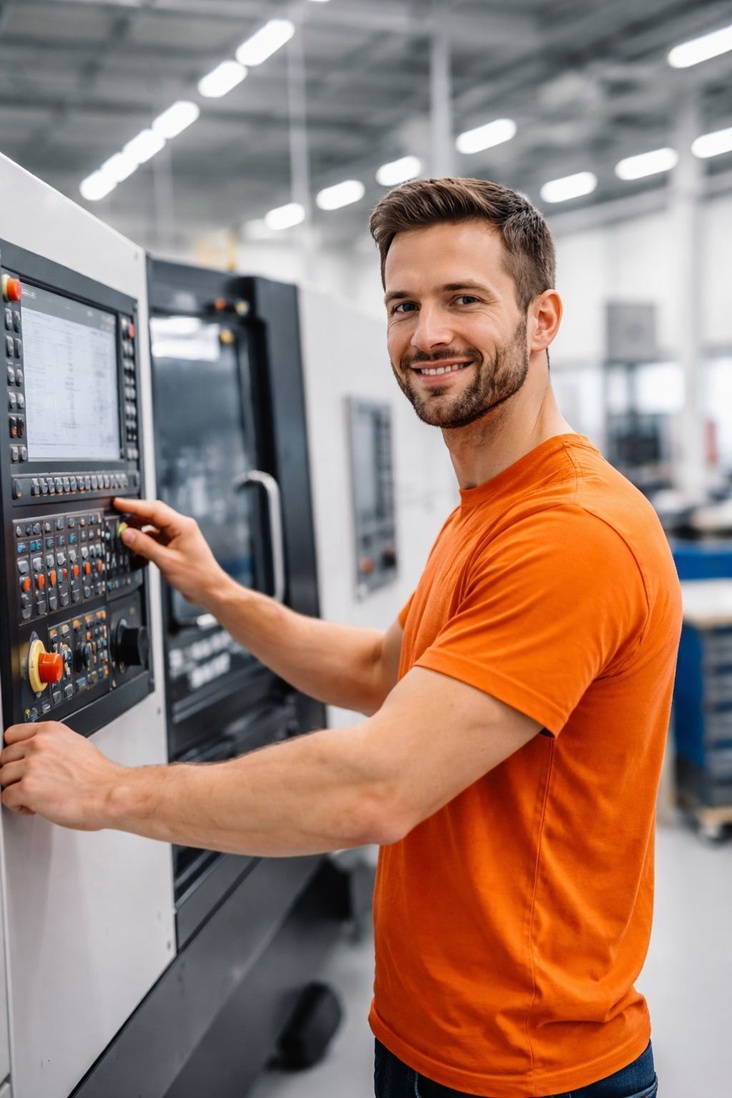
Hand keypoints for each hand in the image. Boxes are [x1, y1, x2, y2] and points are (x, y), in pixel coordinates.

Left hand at [0, 722, 124, 829]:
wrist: (109, 794)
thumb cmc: (99, 777)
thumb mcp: (77, 746)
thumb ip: (54, 746)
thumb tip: (44, 754)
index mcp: (51, 731)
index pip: (12, 734)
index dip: (14, 751)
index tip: (18, 760)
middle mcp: (39, 744)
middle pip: (5, 757)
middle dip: (14, 772)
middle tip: (29, 782)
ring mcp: (32, 765)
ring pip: (3, 777)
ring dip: (14, 789)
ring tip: (32, 796)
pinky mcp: (27, 788)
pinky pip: (6, 798)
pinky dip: (17, 805)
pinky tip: (33, 806)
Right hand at [114, 497, 227, 609]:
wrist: (210, 590)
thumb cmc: (197, 576)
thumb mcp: (166, 561)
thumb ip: (145, 546)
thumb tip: (127, 534)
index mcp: (182, 526)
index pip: (154, 509)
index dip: (133, 505)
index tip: (118, 503)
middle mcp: (181, 527)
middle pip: (153, 514)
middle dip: (134, 515)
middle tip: (116, 516)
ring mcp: (178, 536)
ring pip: (153, 526)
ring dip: (139, 529)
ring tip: (124, 534)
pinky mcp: (175, 546)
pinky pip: (156, 537)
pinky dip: (145, 541)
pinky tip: (136, 546)